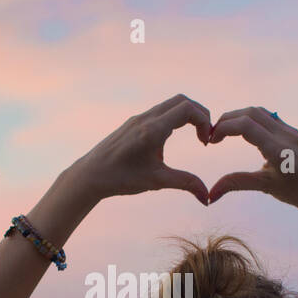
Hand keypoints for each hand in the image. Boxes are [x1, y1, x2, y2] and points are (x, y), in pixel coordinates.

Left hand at [60, 94, 212, 204]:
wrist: (91, 175)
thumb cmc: (121, 178)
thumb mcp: (157, 181)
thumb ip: (185, 183)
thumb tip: (207, 197)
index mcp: (153, 129)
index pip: (188, 109)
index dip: (204, 121)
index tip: (206, 142)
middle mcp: (146, 118)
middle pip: (182, 101)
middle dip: (200, 115)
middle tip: (205, 136)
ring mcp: (138, 118)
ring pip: (170, 104)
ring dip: (187, 116)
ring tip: (194, 136)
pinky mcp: (133, 122)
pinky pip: (160, 111)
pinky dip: (174, 118)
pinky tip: (173, 138)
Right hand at [206, 106, 297, 222]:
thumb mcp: (267, 187)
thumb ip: (236, 184)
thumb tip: (210, 195)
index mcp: (279, 149)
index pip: (245, 125)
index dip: (223, 128)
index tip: (211, 141)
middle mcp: (285, 135)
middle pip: (250, 113)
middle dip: (227, 120)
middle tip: (213, 135)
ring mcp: (291, 131)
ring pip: (260, 112)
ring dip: (239, 117)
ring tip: (225, 132)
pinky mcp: (294, 133)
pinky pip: (270, 118)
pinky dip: (252, 120)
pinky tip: (244, 133)